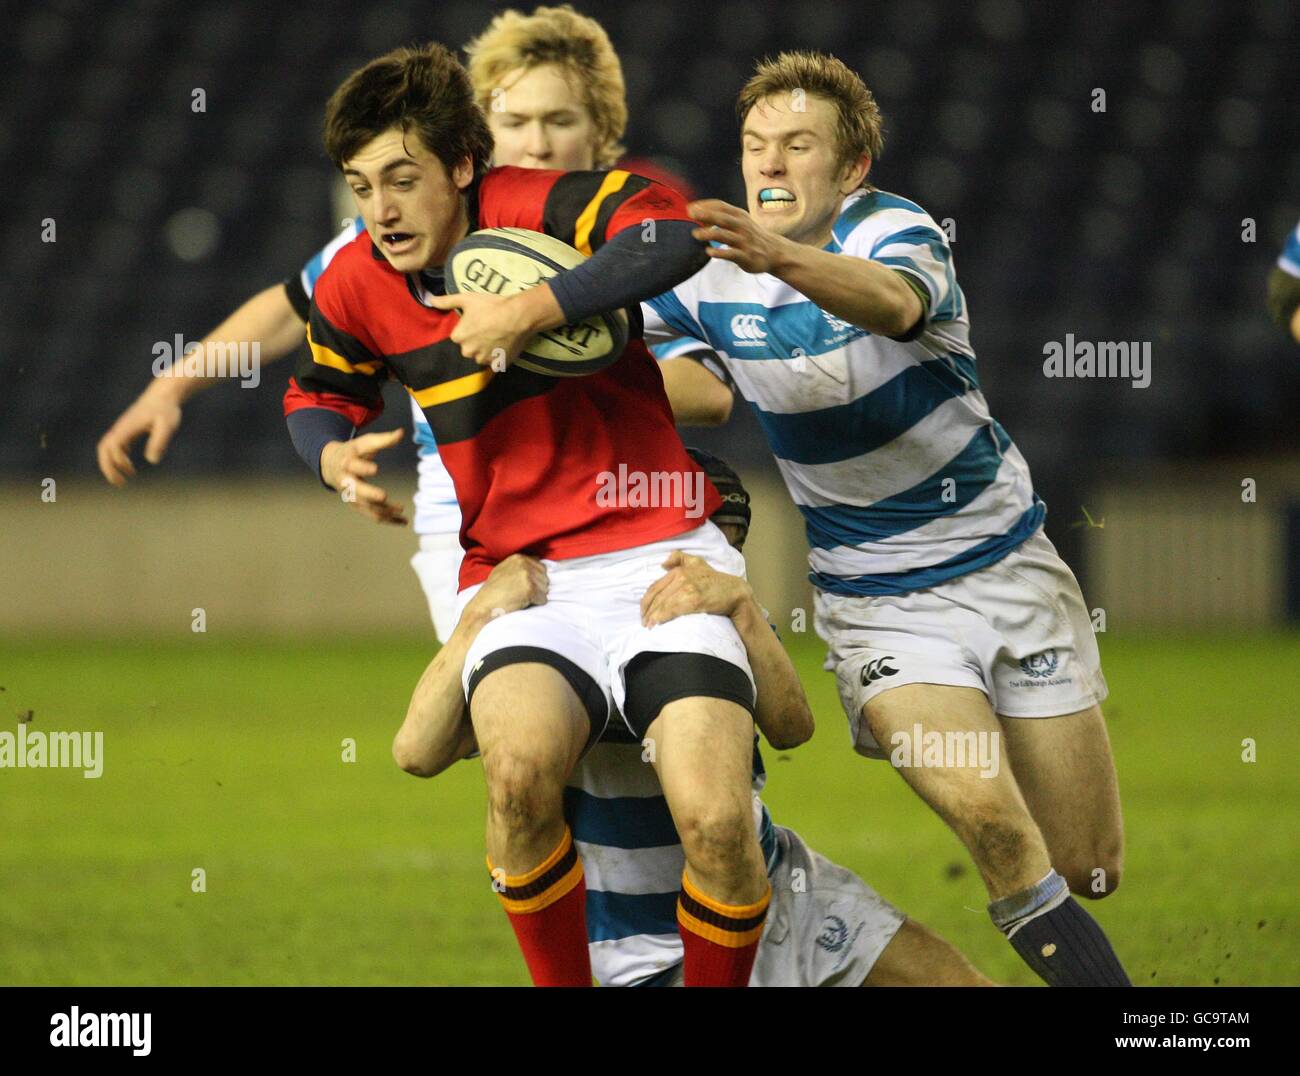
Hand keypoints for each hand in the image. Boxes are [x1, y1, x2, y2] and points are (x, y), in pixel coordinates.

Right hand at [96, 384, 183, 485]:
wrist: (164, 395)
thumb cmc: (166, 410)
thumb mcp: (167, 426)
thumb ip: (160, 442)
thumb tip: (152, 461)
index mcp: (127, 428)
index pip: (112, 446)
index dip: (118, 461)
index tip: (132, 470)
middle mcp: (120, 429)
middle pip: (103, 449)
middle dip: (107, 467)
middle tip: (119, 483)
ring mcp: (122, 429)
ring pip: (107, 449)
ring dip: (112, 465)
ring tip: (124, 480)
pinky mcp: (127, 430)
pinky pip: (115, 446)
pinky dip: (117, 458)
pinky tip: (128, 466)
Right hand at [320, 428, 407, 525]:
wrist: (330, 464)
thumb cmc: (352, 452)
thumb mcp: (364, 443)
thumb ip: (383, 439)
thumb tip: (402, 432)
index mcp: (347, 463)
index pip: (354, 465)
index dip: (363, 467)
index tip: (375, 468)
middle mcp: (346, 481)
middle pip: (357, 491)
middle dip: (369, 494)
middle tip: (383, 497)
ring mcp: (351, 496)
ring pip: (366, 506)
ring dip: (383, 510)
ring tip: (401, 509)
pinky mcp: (358, 506)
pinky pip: (373, 516)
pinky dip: (388, 520)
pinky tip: (403, 521)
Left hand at [427, 286, 560, 369]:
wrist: (517, 315)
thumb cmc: (491, 306)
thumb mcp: (466, 299)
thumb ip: (446, 301)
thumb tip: (430, 300)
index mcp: (458, 338)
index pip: (458, 337)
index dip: (468, 329)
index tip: (477, 322)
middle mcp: (468, 352)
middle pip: (469, 348)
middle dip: (476, 342)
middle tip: (488, 329)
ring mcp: (483, 359)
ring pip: (481, 357)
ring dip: (486, 350)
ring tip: (496, 337)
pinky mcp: (498, 364)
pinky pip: (494, 363)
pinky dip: (497, 358)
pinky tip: (502, 346)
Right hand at [465, 554, 548, 621]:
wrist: (484, 606)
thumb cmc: (493, 591)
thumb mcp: (504, 570)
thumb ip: (520, 566)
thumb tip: (536, 564)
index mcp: (518, 557)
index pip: (541, 567)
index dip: (535, 579)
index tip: (523, 586)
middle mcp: (524, 563)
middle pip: (545, 578)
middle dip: (537, 587)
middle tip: (521, 593)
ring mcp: (527, 575)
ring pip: (545, 589)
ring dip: (536, 596)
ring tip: (520, 597)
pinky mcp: (530, 588)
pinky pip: (543, 599)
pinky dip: (535, 603)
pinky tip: (522, 603)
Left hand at [640, 550, 750, 626]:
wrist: (734, 592)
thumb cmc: (715, 580)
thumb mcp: (697, 562)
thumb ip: (679, 558)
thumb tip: (662, 564)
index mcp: (679, 570)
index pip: (655, 586)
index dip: (647, 600)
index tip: (643, 611)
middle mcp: (681, 577)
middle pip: (657, 596)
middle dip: (647, 611)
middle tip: (644, 622)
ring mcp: (688, 588)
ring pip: (663, 604)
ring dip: (653, 616)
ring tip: (649, 626)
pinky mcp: (694, 600)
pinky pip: (672, 609)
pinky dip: (662, 617)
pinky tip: (657, 624)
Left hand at [688, 198, 792, 274]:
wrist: (773, 251)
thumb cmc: (750, 234)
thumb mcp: (739, 220)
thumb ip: (720, 216)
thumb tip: (696, 212)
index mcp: (738, 215)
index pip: (720, 206)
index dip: (705, 205)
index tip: (689, 207)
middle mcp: (741, 225)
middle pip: (722, 218)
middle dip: (706, 215)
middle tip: (691, 214)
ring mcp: (744, 241)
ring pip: (725, 235)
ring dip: (710, 233)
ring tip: (695, 234)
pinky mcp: (746, 256)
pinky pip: (731, 254)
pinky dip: (720, 252)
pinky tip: (709, 252)